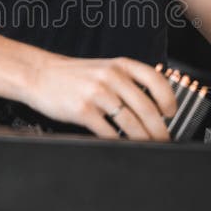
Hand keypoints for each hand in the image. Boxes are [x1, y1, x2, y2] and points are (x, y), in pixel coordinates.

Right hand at [23, 56, 176, 140]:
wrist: (39, 74)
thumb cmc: (73, 75)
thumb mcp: (103, 68)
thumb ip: (126, 81)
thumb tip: (152, 107)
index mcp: (120, 64)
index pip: (155, 80)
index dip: (169, 99)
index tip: (171, 113)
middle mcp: (111, 76)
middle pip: (147, 108)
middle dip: (160, 129)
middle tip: (164, 139)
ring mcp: (97, 93)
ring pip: (131, 123)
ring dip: (143, 139)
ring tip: (148, 146)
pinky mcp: (83, 110)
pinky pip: (109, 132)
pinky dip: (119, 142)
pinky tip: (122, 146)